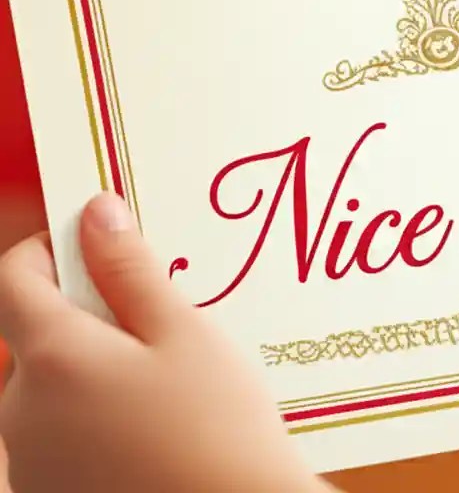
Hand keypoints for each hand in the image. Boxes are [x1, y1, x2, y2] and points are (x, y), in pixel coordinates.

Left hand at [0, 193, 330, 492]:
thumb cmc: (219, 427)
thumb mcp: (186, 334)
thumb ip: (131, 270)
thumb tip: (95, 213)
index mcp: (52, 357)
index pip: (15, 277)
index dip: (51, 248)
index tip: (97, 244)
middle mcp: (21, 409)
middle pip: (36, 336)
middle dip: (87, 319)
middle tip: (160, 326)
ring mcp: (30, 460)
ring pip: (50, 389)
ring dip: (93, 373)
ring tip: (167, 388)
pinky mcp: (48, 491)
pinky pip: (61, 437)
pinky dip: (95, 422)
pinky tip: (153, 433)